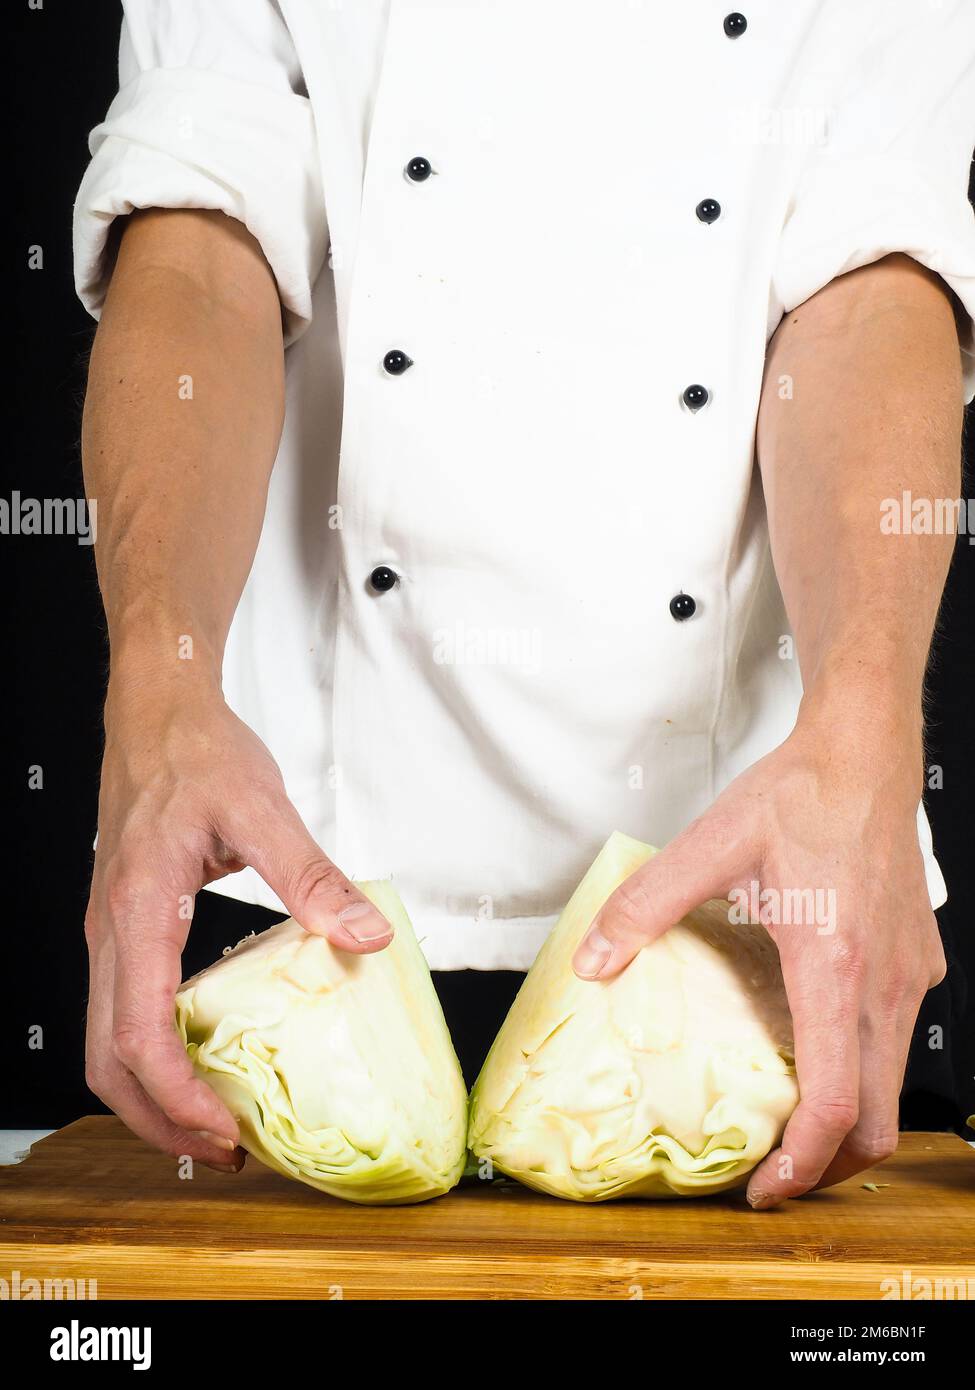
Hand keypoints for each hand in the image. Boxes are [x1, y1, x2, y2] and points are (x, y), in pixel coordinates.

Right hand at [84, 676, 392, 1170]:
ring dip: (152, 1093)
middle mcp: (109, 931)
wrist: (156, 710)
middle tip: (225, 1149)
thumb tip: (365, 934)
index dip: (176, 1094)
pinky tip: (205, 1056)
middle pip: (107, 1058)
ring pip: (107, 1040)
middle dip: (158, 1118)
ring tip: (215, 1119)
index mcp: (136, 910)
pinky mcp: (124, 926)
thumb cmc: (195, 751)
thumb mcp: (261, 807)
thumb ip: (310, 874)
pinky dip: (154, 1053)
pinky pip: (122, 1009)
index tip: (225, 1128)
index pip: (136, 1031)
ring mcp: (109, 931)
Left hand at [571, 708, 945, 1206]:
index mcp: (834, 967)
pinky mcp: (919, 959)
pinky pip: (898, 1039)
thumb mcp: (710, 848)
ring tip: (790, 1124)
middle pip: (879, 1117)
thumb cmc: (801, 796)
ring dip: (850, 1120)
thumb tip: (594, 962)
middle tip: (773, 1173)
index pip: (835, 1103)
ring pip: (894, 1082)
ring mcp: (912, 974)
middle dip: (829, 1164)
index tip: (762, 1187)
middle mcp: (886, 983)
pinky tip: (815, 1048)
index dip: (801, 1165)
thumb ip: (646, 907)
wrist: (865, 752)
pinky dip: (865, 1071)